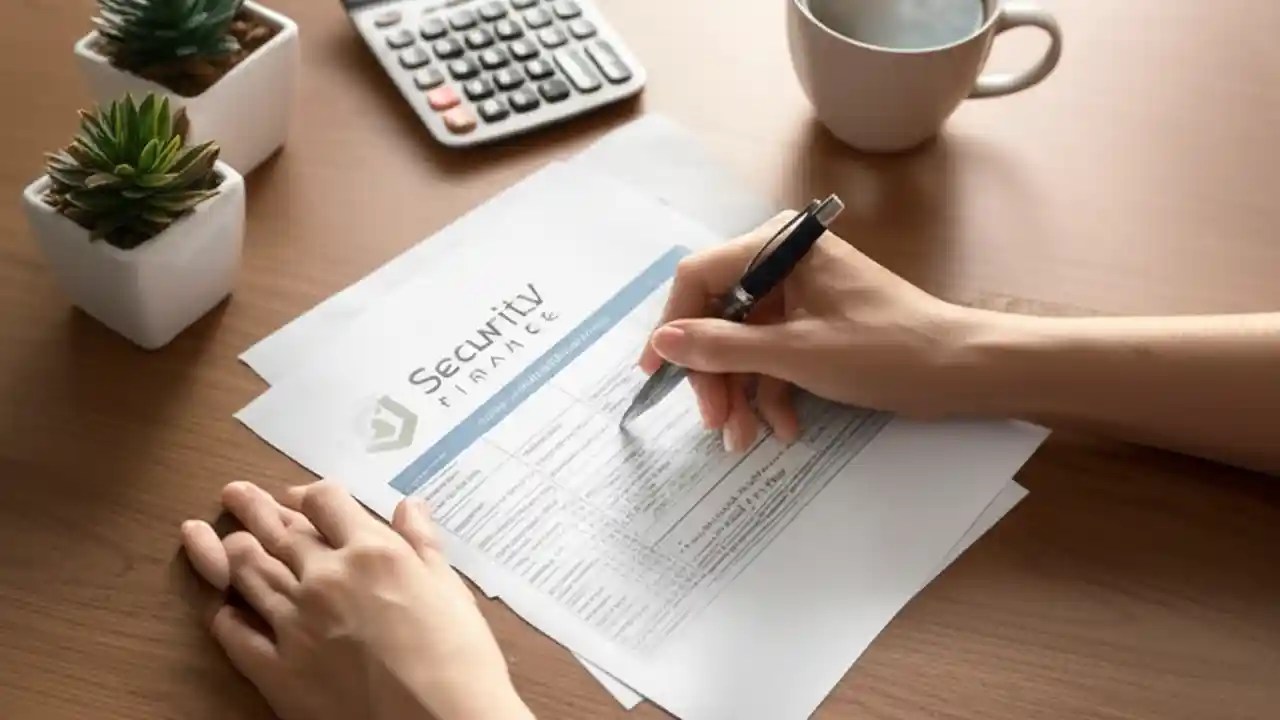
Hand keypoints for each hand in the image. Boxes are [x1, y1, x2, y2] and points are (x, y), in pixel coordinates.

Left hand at [181, 481, 533, 719]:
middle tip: (236, 493)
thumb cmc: (459, 657)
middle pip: (278, 532)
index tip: (296, 497)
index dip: (307, 496)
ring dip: (235, 551)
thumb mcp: (450, 589)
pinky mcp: (276, 669)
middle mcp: (326, 578)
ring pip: (249, 573)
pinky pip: (234, 633)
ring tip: (227, 539)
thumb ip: (423, 543)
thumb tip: (409, 506)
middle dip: (255, 509)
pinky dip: (226, 614)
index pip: (325, 502)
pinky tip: (226, 607)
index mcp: (372, 552)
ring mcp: (295, 623)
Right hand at [639, 211, 973, 450]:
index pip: (700, 277)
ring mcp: (801, 294)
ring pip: (745, 343)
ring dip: (742, 392)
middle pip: (720, 316)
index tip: (655, 373)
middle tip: (713, 423)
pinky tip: (785, 429)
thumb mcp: (795, 354)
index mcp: (779, 245)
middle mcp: (784, 261)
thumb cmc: (884, 350)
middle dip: (715, 374)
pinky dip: (774, 391)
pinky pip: (775, 354)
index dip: (672, 325)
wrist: (961, 370)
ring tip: (743, 440)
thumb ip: (723, 347)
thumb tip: (664, 341)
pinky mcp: (816, 324)